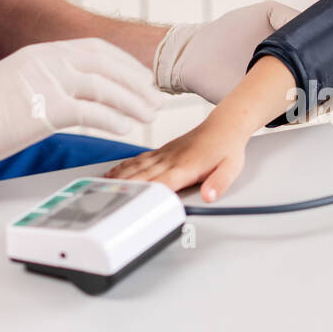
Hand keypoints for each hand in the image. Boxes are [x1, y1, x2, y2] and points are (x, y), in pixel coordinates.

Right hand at [0, 38, 163, 183]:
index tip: (142, 79)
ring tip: (149, 116)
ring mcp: (43, 83)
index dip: (124, 64)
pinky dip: (113, 119)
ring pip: (104, 87)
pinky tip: (126, 129)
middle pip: (106, 64)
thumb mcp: (14, 85)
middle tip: (156, 98)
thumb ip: (43, 82)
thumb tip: (70, 96)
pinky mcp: (40, 109)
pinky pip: (89, 112)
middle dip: (136, 81)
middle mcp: (45, 61)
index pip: (94, 49)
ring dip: (132, 102)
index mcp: (40, 53)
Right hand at [104, 110, 250, 201]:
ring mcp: (164, 155)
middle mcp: (171, 160)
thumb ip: (219, 184)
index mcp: (186, 167)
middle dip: (125, 189)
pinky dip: (123, 167)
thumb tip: (209, 196)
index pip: (163, 184)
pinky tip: (112, 174)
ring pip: (136, 167)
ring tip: (101, 189)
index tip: (134, 206)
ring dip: (119, 178)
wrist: (225, 125)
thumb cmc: (227, 149)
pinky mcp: (162, 151)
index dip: (148, 195)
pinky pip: (138, 159)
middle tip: (106, 201)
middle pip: (143, 177)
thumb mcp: (231, 169)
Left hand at [153, 1, 332, 105]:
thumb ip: (293, 18)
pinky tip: (319, 102)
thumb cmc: (229, 31)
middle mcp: (292, 80)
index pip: (331, 66)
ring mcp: (280, 98)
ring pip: (316, 105)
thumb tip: (320, 27)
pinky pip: (292, 117)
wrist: (196, 51)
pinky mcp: (266, 113)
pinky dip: (308, 111)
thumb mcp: (267, 13)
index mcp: (297, 57)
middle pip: (331, 90)